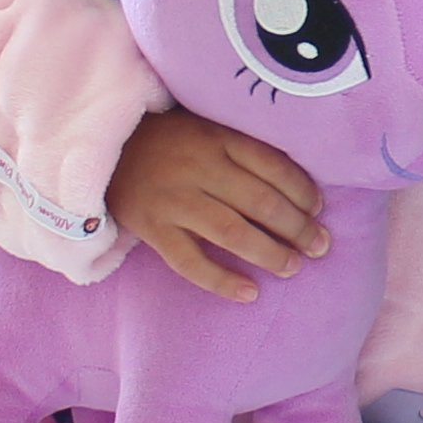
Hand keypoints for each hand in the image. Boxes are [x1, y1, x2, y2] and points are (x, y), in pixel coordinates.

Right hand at [107, 106, 329, 299]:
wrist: (100, 150)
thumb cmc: (167, 142)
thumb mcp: (205, 129)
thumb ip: (242, 149)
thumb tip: (299, 186)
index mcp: (216, 138)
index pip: (273, 166)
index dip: (303, 191)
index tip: (319, 209)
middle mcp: (198, 167)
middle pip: (260, 202)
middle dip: (298, 228)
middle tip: (321, 246)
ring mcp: (173, 200)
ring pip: (232, 232)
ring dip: (270, 254)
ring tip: (293, 268)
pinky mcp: (152, 228)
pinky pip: (190, 261)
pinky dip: (222, 280)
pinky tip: (250, 293)